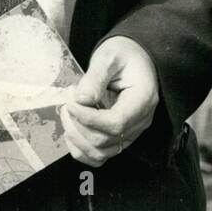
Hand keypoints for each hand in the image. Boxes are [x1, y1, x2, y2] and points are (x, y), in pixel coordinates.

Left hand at [61, 36, 159, 166]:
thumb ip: (95, 77)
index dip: (89, 118)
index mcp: (143, 99)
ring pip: (100, 153)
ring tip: (68, 113)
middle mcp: (141, 121)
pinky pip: (99, 156)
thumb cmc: (124, 54)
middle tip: (67, 101)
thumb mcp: (109, 56)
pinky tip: (72, 129)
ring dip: (76, 138)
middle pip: (105, 140)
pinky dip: (80, 149)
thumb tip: (81, 100)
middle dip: (77, 124)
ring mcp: (131, 133)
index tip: (70, 103)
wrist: (134, 58)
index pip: (116, 122)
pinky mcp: (120, 138)